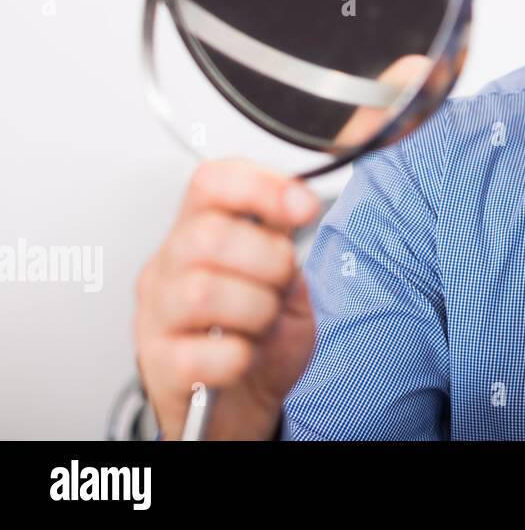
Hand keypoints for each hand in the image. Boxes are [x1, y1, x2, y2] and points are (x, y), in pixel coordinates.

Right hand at [134, 159, 318, 439]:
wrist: (242, 406)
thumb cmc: (260, 340)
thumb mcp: (286, 283)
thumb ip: (286, 244)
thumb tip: (294, 207)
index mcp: (199, 233)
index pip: (212, 182)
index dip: (260, 185)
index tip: (302, 205)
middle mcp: (169, 268)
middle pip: (208, 235)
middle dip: (269, 260)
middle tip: (282, 283)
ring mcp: (156, 316)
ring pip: (203, 292)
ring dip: (256, 309)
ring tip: (263, 323)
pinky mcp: (159, 366)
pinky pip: (204, 354)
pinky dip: (240, 357)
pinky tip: (244, 356)